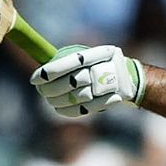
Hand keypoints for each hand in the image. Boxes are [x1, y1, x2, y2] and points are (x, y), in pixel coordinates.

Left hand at [31, 44, 145, 118]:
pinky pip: (84, 109)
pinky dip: (68, 110)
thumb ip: (70, 58)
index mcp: (98, 54)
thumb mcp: (90, 54)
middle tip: (41, 90)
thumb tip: (41, 62)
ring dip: (57, 100)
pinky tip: (58, 108)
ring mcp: (108, 87)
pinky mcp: (109, 101)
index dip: (48, 72)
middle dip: (50, 88)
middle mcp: (104, 69)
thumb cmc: (100, 64)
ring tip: (49, 99)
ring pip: (75, 97)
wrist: (129, 77)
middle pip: (71, 82)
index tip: (35, 78)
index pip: (68, 63)